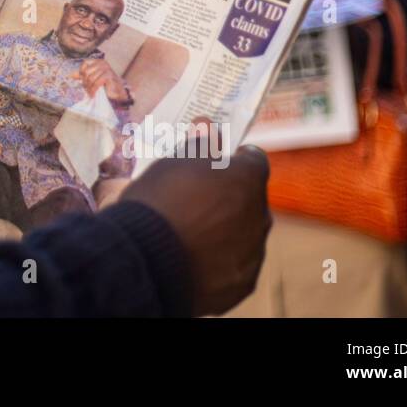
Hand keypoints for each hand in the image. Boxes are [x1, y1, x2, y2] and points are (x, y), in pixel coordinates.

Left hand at [80, 59, 130, 106]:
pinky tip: (93, 94)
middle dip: (85, 82)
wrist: (117, 92)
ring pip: (91, 78)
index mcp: (98, 61)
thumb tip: (69, 75)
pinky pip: (96, 83)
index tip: (82, 80)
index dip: (82, 72)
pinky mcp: (109, 76)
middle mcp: (102, 63)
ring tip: (90, 92)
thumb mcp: (92, 78)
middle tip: (87, 89)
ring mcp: (106, 69)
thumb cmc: (104, 84)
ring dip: (89, 87)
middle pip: (87, 71)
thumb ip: (82, 75)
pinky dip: (93, 90)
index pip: (84, 63)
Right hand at [119, 145, 270, 316]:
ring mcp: (254, 251)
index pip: (253, 159)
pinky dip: (223, 259)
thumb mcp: (171, 163)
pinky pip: (237, 264)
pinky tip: (195, 258)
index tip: (215, 163)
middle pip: (251, 198)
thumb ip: (198, 144)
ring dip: (228, 228)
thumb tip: (207, 125)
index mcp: (247, 179)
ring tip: (192, 233)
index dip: (233, 159)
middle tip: (198, 200)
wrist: (146, 260)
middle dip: (231, 196)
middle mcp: (260, 213)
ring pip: (246, 232)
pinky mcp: (244, 281)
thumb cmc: (158, 201)